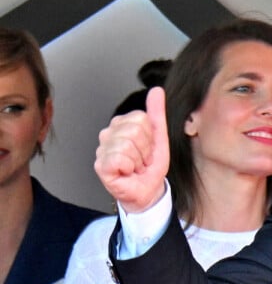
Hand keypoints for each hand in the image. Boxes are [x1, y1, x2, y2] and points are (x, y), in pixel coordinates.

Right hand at [94, 84, 169, 214]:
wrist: (148, 192)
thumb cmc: (150, 168)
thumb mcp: (159, 139)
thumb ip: (157, 114)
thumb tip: (156, 91)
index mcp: (121, 124)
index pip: (140, 118)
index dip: (150, 138)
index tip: (147, 150)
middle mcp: (109, 133)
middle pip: (134, 130)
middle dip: (145, 150)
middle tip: (141, 161)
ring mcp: (102, 148)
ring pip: (127, 145)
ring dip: (138, 161)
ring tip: (135, 167)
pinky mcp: (100, 164)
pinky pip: (119, 158)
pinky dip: (128, 168)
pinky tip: (126, 172)